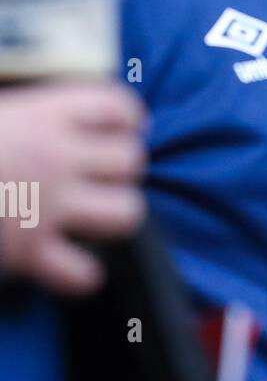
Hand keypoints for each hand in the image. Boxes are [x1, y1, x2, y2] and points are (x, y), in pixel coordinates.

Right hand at [0, 81, 147, 295]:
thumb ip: (21, 112)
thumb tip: (38, 116)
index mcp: (42, 114)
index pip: (117, 107)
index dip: (124, 119)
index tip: (116, 128)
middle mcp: (56, 158)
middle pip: (131, 160)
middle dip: (120, 168)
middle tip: (97, 174)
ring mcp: (47, 207)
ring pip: (125, 213)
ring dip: (114, 215)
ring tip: (90, 214)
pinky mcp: (28, 253)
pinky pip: (83, 273)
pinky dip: (80, 274)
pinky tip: (65, 264)